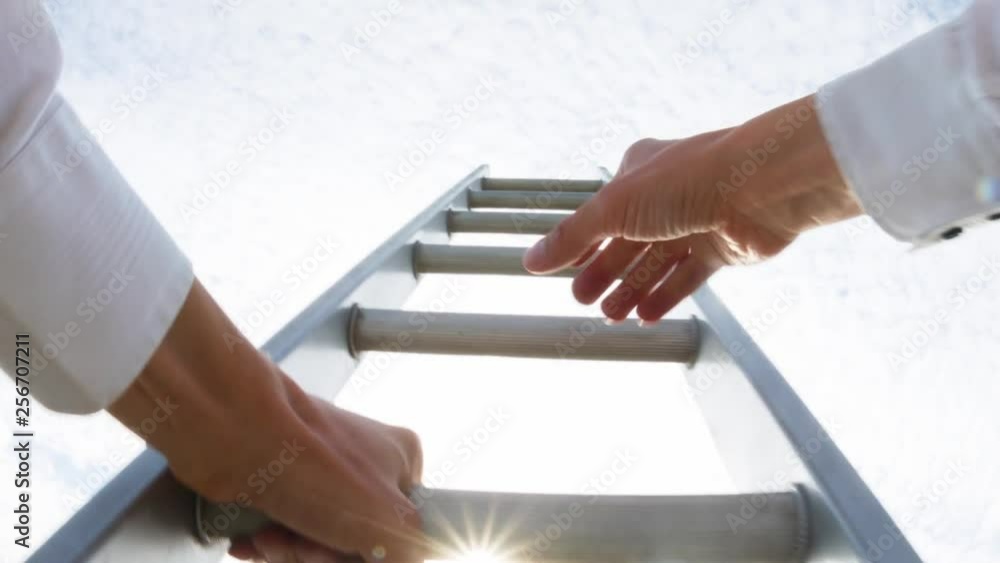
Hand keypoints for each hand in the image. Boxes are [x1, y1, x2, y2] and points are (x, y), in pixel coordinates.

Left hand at [109, 281, 424, 562]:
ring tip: (266, 540)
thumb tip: (406, 556)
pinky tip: (252, 540)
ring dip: (289, 552)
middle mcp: (365, 459)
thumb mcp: (391, 523)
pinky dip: (268, 540)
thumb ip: (416, 548)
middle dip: (321, 555)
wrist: (229, 432)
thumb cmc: (310, 468)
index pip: (404, 528)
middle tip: (300, 552)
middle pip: (356, 536)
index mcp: (402, 458)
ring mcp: (321, 466)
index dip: (371, 554)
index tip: (351, 553)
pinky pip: (283, 524)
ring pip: (317, 535)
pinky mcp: (282, 475)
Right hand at [522, 94, 861, 321]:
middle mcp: (667, 195)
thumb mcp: (614, 208)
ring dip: (631, 290)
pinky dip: (665, 296)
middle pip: (626, 243)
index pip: (600, 214)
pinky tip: (645, 316)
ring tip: (611, 317)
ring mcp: (695, 221)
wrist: (762, 187)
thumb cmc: (687, 181)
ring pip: (655, 263)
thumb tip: (531, 260)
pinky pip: (687, 277)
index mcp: (638, 172)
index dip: (581, 244)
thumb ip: (573, 237)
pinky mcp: (722, 247)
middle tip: (584, 301)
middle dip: (604, 274)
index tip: (562, 272)